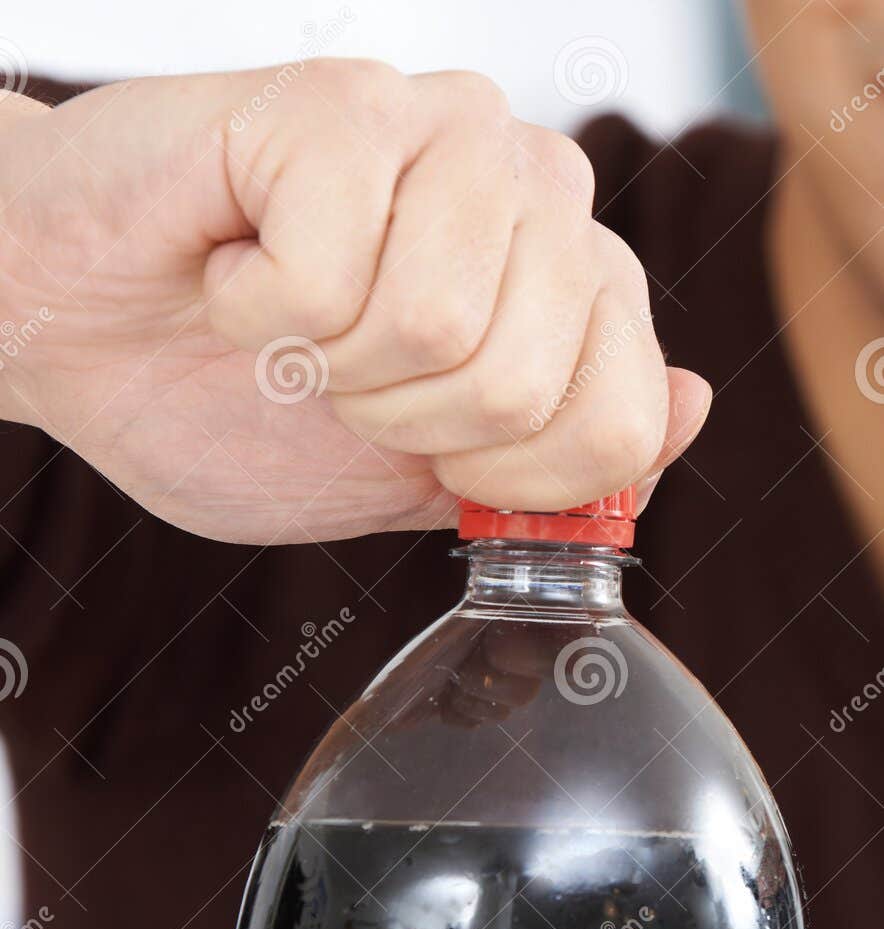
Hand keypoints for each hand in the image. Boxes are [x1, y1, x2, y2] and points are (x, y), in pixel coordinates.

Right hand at [0, 65, 710, 544]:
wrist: (71, 329)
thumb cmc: (222, 398)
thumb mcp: (406, 475)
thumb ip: (543, 463)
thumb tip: (688, 412)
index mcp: (564, 281)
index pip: (626, 422)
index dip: (505, 479)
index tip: (416, 445)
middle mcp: (531, 187)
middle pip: (530, 386)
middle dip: (399, 422)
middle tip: (328, 369)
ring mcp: (445, 129)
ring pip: (443, 326)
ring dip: (326, 362)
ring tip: (284, 310)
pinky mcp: (344, 101)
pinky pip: (337, 275)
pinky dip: (256, 307)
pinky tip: (235, 259)